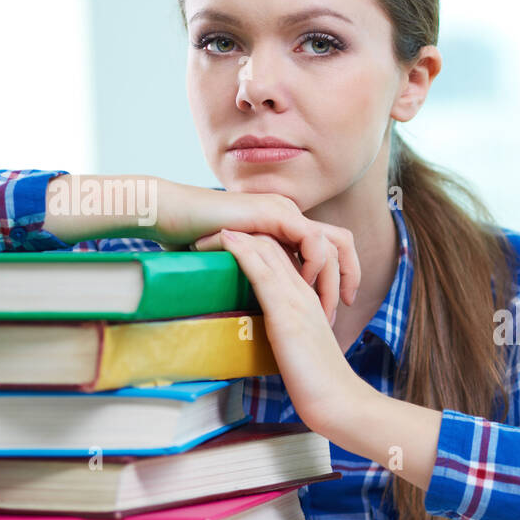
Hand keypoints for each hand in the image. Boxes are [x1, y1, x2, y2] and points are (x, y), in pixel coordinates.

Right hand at [151, 181, 361, 323]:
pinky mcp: (275, 214)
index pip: (329, 249)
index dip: (340, 276)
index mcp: (285, 227)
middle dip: (349, 275)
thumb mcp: (234, 263)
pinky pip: (312, 239)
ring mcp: (284, 212)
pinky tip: (304, 285)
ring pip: (332, 244)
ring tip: (325, 304)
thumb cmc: (190, 239)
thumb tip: (258, 307)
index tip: (338, 307)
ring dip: (333, 277)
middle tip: (346, 304)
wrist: (170, 213)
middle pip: (341, 242)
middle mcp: (290, 217)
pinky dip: (314, 263)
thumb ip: (253, 274)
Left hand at [217, 229, 368, 436]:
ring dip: (233, 236)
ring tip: (202, 233)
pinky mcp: (286, 313)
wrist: (339, 401)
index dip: (251, 244)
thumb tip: (257, 339)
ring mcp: (297, 300)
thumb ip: (284, 336)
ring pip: (268, 250)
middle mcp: (304, 292)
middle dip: (239, 233)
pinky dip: (242, 251)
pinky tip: (225, 240)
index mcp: (308, 299)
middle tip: (203, 234)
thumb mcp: (299, 350)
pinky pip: (264, 272)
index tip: (221, 245)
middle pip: (274, 244)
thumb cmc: (319, 384)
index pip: (282, 256)